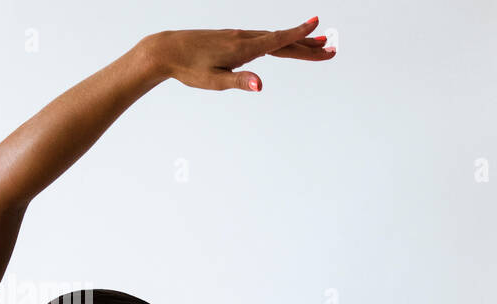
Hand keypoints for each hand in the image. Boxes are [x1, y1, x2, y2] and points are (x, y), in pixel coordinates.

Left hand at [144, 20, 334, 91]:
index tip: (318, 25)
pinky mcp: (232, 38)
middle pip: (282, 41)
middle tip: (331, 48)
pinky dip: (279, 41)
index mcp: (243, 48)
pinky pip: (262, 39)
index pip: (278, 40)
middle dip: (308, 45)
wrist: (165, 50)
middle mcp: (243, 38)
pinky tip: (282, 44)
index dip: (299, 34)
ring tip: (316, 43)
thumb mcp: (214, 81)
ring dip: (296, 42)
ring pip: (274, 38)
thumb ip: (240, 81)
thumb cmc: (188, 68)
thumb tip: (261, 85)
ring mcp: (238, 36)